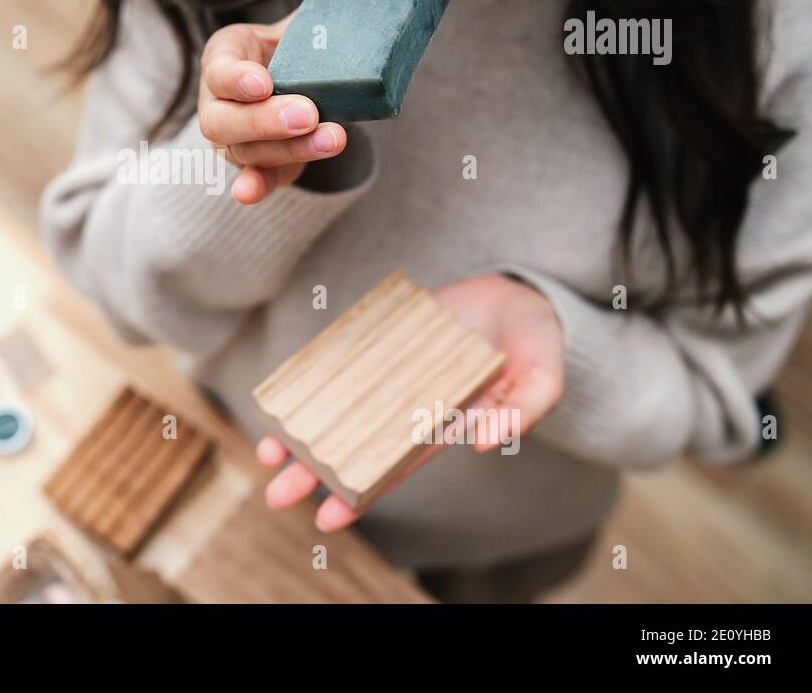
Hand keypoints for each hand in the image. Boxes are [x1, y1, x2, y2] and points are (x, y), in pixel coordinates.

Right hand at [197, 0, 395, 204]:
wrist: (298, 81)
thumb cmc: (301, 47)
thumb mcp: (314, 15)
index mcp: (228, 54)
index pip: (219, 66)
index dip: (236, 77)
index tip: (264, 81)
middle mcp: (219, 99)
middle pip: (222, 119)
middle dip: (264, 119)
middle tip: (308, 113)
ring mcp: (234, 137)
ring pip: (244, 151)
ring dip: (285, 150)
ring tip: (331, 139)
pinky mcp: (255, 164)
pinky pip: (250, 178)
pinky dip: (252, 186)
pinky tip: (251, 194)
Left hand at [257, 273, 565, 531]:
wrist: (518, 291)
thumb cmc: (533, 342)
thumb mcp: (542, 377)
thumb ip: (523, 409)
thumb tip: (484, 443)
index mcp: (441, 425)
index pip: (392, 469)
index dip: (359, 496)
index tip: (326, 519)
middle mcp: (407, 405)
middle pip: (353, 445)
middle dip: (315, 471)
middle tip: (277, 491)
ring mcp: (389, 372)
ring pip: (338, 408)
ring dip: (303, 429)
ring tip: (268, 449)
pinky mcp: (378, 339)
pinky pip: (339, 363)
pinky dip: (310, 379)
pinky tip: (282, 394)